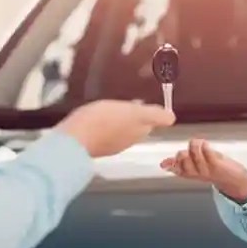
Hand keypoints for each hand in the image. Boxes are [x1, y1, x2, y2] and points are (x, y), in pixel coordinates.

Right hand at [54, 100, 174, 158]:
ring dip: (118, 120)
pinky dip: (103, 125)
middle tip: (129, 104)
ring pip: (119, 129)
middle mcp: (126, 140)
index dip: (151, 112)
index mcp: (138, 131)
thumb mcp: (135, 113)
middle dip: (134, 116)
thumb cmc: (103, 122)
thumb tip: (172, 118)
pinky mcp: (93, 143)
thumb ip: (155, 115)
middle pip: (136, 126)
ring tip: (111, 110)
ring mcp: (109, 143)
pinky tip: (95, 119)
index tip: (148, 104)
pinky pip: (103, 132)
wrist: (74, 139)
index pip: (151, 121)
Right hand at [160, 138, 246, 203]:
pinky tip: (205, 144)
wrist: (236, 180)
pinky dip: (205, 148)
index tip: (168, 162)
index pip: (177, 170)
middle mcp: (198, 173)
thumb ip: (181, 163)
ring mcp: (207, 170)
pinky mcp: (217, 166)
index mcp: (191, 173)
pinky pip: (209, 156)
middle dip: (184, 155)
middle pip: (185, 163)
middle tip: (188, 150)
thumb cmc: (214, 170)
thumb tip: (165, 163)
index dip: (172, 164)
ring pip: (196, 159)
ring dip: (196, 148)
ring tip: (199, 143)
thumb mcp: (195, 167)